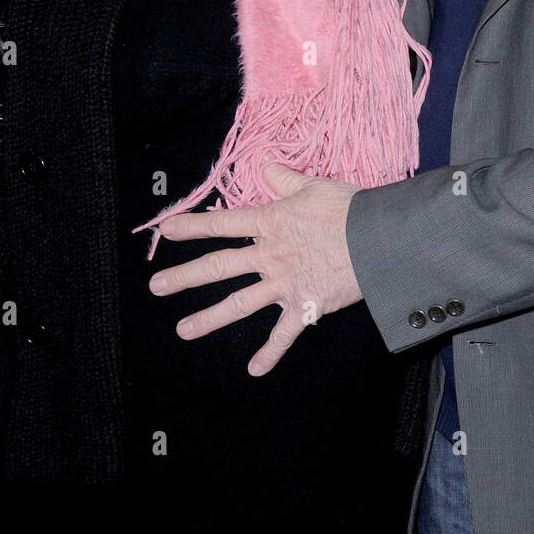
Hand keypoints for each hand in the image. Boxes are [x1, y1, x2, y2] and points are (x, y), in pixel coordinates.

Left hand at [149, 163, 360, 375]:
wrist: (376, 238)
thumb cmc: (347, 208)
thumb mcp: (313, 185)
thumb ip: (284, 178)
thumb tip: (264, 163)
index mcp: (270, 222)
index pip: (223, 223)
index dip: (192, 226)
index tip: (165, 231)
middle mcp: (270, 255)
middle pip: (219, 266)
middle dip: (185, 277)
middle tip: (156, 287)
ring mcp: (284, 283)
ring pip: (239, 303)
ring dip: (209, 318)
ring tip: (183, 331)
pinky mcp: (305, 305)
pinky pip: (284, 333)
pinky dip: (270, 353)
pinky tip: (254, 370)